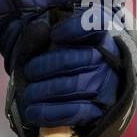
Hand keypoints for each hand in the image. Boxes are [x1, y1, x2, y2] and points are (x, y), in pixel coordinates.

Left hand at [12, 1, 124, 129]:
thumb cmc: (62, 62)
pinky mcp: (101, 111)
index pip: (95, 24)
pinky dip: (50, 112)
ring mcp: (107, 86)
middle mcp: (107, 59)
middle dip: (46, 66)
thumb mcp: (50, 44)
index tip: (54, 35)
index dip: (74, 29)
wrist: (88, 93)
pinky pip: (76, 111)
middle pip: (76, 59)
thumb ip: (40, 35)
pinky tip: (33, 111)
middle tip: (29, 71)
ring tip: (28, 94)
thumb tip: (39, 28)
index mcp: (98, 36)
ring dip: (44, 90)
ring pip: (73, 86)